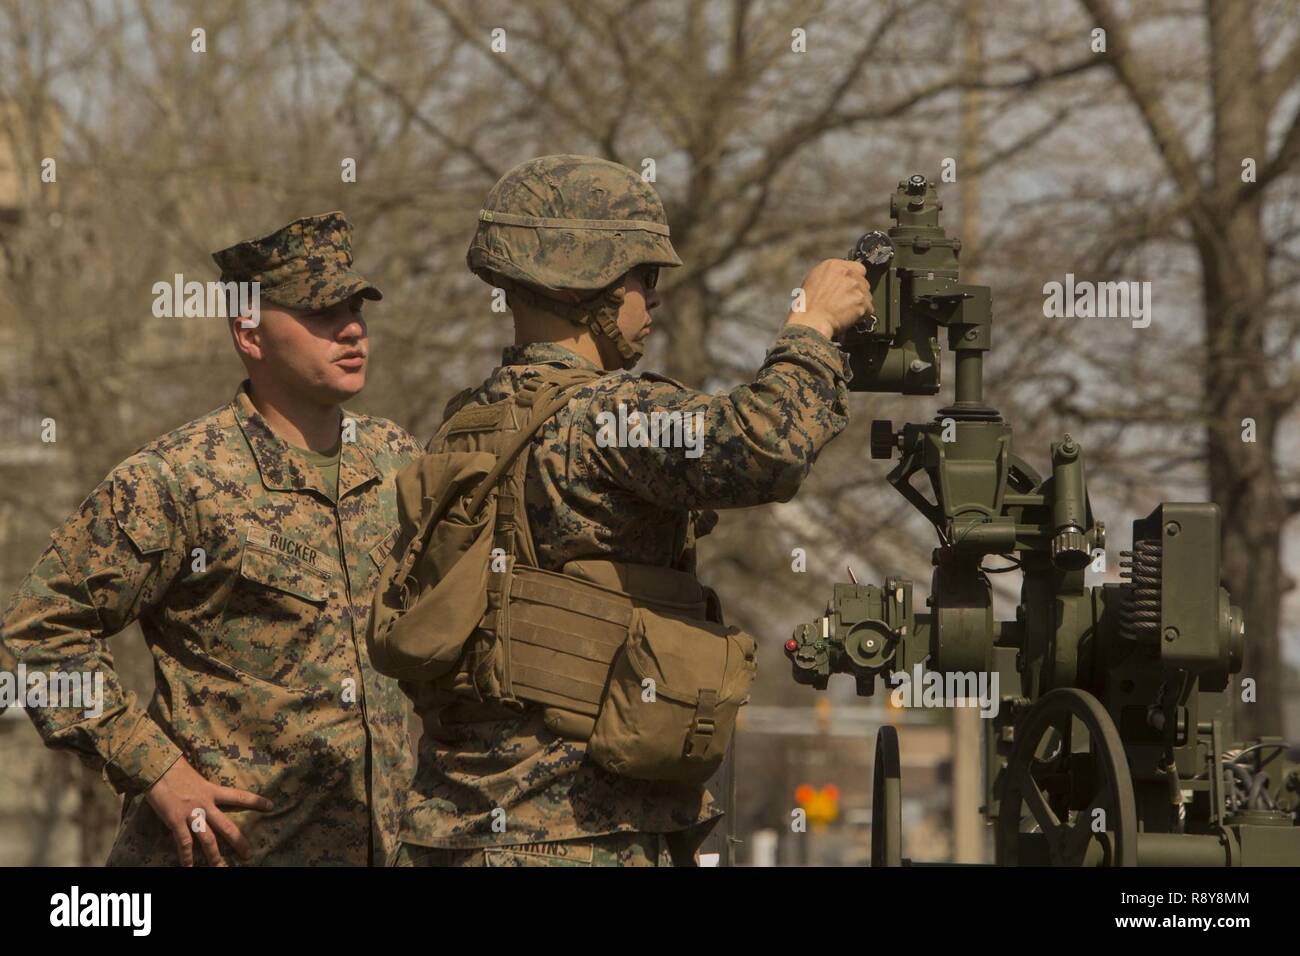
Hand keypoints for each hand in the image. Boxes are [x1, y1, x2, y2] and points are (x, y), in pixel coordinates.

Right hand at [145, 757, 272, 866]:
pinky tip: (189, 866)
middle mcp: (205, 803)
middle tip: (248, 855)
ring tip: (221, 867)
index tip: (271, 806)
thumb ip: (203, 788)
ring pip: (207, 839)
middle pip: (227, 826)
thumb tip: (207, 792)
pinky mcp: (175, 821)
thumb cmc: (175, 769)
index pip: (239, 796)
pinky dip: (186, 856)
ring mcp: (191, 813)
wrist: (157, 767)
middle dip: (238, 841)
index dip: (255, 801)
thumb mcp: (196, 776)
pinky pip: (184, 843)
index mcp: (212, 790)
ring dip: (214, 855)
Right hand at [784, 258, 873, 338]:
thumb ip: (831, 276)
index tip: (850, 287)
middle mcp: (847, 273)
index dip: (854, 279)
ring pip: (867, 295)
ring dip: (860, 303)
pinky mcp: (862, 301)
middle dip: (857, 292)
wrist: (811, 320)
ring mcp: (856, 287)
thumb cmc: (807, 306)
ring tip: (846, 311)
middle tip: (846, 302)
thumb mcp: (814, 281)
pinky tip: (850, 317)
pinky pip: (869, 309)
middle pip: (863, 281)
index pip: (857, 267)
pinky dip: (862, 315)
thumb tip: (838, 280)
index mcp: (834, 265)